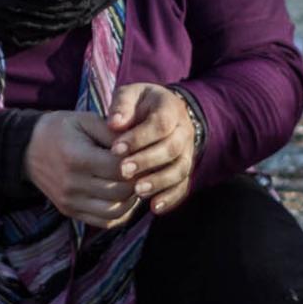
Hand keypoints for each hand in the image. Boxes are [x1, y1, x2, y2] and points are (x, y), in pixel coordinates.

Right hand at [26, 110, 138, 227]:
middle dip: (138, 181)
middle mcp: (72, 184)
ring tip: (134, 184)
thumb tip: (142, 146)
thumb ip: (114, 133)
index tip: (144, 154)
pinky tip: (124, 198)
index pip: (121, 168)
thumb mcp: (86, 120)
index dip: (139, 162)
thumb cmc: (62, 130)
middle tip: (143, 170)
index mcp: (77, 157)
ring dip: (132, 200)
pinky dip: (121, 213)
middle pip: (121, 192)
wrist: (28, 149)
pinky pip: (105, 222)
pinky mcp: (70, 211)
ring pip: (116, 211)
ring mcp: (70, 201)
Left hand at [108, 82, 195, 215]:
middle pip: (172, 148)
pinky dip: (171, 198)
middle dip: (147, 161)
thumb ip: (121, 106)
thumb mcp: (128, 95)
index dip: (139, 137)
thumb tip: (114, 123)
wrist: (156, 113)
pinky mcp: (184, 169)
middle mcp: (184, 130)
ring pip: (180, 169)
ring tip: (137, 191)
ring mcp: (188, 151)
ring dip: (159, 182)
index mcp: (170, 107)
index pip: (160, 123)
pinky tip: (154, 208)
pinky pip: (183, 186)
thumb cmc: (136, 105)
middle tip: (123, 171)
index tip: (115, 149)